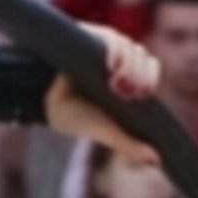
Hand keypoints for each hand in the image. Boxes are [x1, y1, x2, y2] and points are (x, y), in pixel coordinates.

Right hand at [45, 24, 160, 167]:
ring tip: (115, 80)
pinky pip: (110, 38)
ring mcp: (105, 45)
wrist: (40, 101)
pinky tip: (111, 64)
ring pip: (129, 47)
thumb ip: (128, 143)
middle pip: (142, 57)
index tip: (142, 94)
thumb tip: (157, 162)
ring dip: (128, 64)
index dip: (149, 79)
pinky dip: (114, 50)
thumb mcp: (104, 131)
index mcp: (127, 78)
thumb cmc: (71, 115)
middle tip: (128, 90)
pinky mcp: (91, 36)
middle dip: (139, 74)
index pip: (149, 70)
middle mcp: (119, 59)